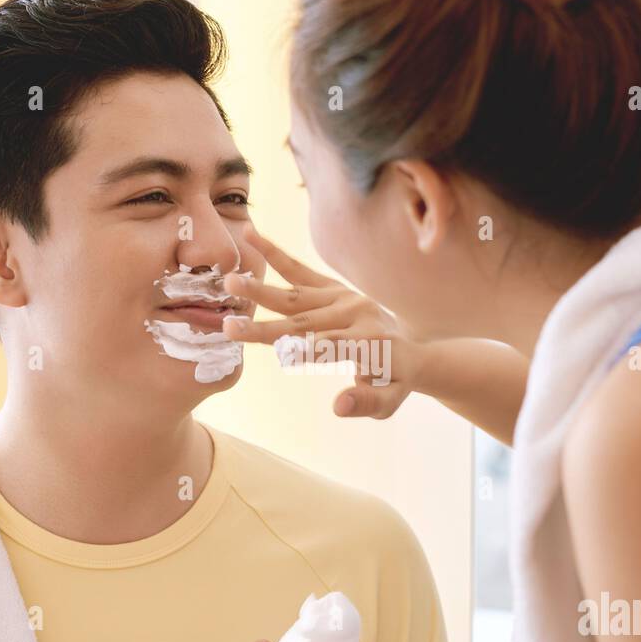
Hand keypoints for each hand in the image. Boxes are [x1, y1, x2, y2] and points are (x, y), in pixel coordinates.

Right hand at [222, 228, 422, 419]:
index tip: (279, 355)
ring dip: (261, 290)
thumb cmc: (394, 382)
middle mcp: (354, 313)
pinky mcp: (332, 288)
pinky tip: (251, 234)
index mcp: (369, 341)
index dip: (307, 351)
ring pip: (295, 295)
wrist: (411, 349)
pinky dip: (274, 254)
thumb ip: (367, 403)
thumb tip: (338, 407)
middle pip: (304, 322)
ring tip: (230, 281)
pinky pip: (299, 271)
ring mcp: (342, 297)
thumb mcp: (389, 400)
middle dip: (266, 327)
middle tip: (230, 326)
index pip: (332, 347)